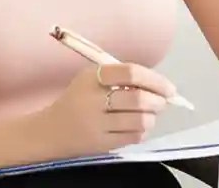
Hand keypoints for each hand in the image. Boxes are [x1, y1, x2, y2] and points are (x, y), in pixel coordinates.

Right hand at [31, 62, 176, 157]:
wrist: (50, 131)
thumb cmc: (77, 99)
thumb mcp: (91, 79)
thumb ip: (120, 77)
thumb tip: (158, 84)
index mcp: (92, 77)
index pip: (131, 73)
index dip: (155, 80)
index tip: (168, 87)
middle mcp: (93, 99)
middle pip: (138, 99)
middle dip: (158, 101)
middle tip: (162, 102)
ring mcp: (96, 124)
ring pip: (139, 121)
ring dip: (152, 118)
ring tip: (150, 115)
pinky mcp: (100, 144)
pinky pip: (132, 137)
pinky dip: (143, 131)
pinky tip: (139, 127)